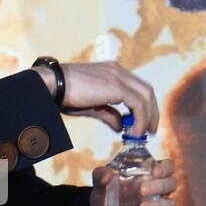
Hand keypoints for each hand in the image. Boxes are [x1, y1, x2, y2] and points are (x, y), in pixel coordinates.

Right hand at [34, 61, 158, 136]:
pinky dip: (141, 118)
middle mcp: (118, 71)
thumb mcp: (92, 107)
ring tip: (143, 134)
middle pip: (147, 90)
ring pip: (146, 96)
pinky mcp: (116, 86)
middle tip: (150, 130)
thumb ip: (109, 115)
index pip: (138, 88)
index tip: (144, 123)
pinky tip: (134, 131)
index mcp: (113, 72)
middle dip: (152, 112)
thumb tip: (120, 127)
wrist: (53, 85)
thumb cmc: (66, 95)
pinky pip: (138, 104)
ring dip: (148, 117)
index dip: (145, 106)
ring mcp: (118, 76)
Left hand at [89, 157, 178, 205]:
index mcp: (148, 176)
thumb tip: (108, 174)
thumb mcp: (99, 186)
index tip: (154, 172)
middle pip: (171, 184)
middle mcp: (157, 192)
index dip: (165, 167)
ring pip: (171, 205)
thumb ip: (100, 176)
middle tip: (142, 190)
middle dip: (159, 186)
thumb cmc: (105, 198)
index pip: (167, 167)